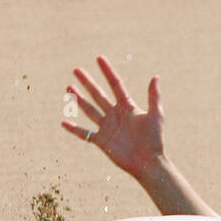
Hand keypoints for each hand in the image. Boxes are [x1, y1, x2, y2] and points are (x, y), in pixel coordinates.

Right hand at [62, 56, 164, 179]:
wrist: (148, 162)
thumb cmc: (155, 139)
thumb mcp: (156, 115)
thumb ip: (153, 97)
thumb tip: (155, 76)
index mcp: (128, 106)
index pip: (115, 84)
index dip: (107, 71)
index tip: (99, 58)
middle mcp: (115, 114)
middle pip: (98, 94)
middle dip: (87, 82)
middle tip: (77, 70)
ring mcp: (107, 127)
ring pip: (89, 110)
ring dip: (78, 99)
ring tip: (69, 87)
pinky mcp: (101, 141)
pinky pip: (84, 134)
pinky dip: (74, 129)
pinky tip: (63, 122)